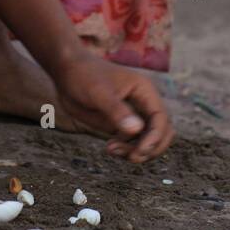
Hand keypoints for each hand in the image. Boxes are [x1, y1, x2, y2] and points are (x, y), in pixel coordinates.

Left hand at [53, 54, 174, 162]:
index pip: (161, 119)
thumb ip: (116, 111)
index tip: (139, 151)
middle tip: (132, 157)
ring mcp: (133, 115)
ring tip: (112, 150)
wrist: (67, 72)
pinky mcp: (120, 124)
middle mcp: (143, 104)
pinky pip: (133, 142)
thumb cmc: (84, 75)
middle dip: (151, 148)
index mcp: (144, 91)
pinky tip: (109, 148)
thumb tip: (136, 130)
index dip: (155, 137)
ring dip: (137, 151)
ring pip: (148, 140)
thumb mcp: (99, 93)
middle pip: (162, 132)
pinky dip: (127, 150)